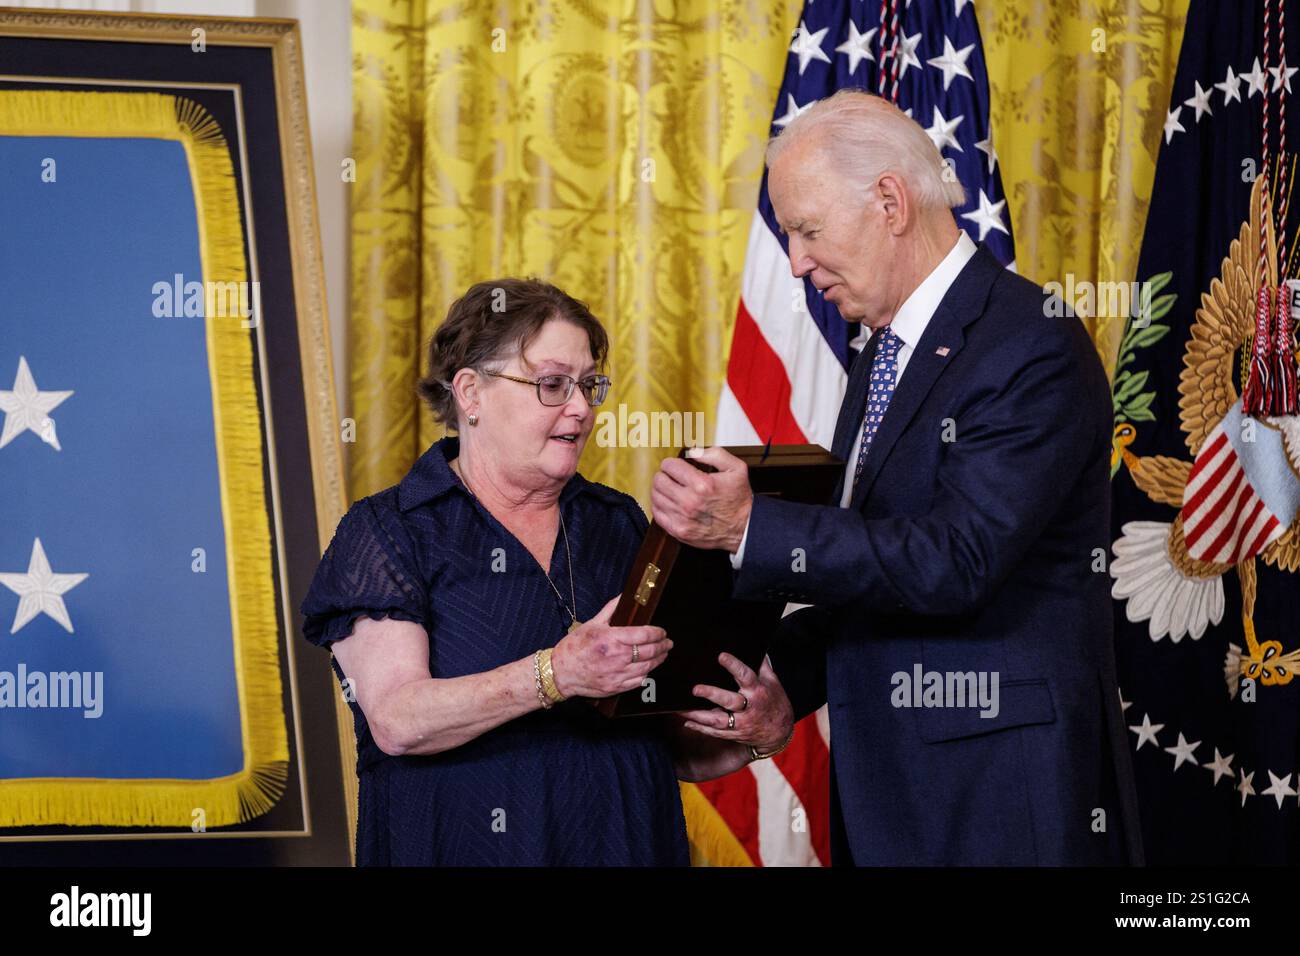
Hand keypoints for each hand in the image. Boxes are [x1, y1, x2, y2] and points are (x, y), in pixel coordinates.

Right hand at [550, 595, 670, 698]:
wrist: (561, 672)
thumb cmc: (575, 647)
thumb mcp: (592, 623)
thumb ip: (611, 609)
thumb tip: (624, 595)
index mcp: (611, 638)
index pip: (644, 634)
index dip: (658, 632)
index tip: (662, 631)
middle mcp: (617, 657)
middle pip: (650, 651)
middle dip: (663, 646)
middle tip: (668, 643)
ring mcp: (617, 674)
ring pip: (648, 667)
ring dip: (659, 660)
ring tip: (663, 654)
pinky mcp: (616, 687)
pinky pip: (639, 681)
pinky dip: (647, 673)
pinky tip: (649, 668)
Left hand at [651, 446, 752, 552]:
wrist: (743, 528)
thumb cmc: (739, 499)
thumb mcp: (736, 469)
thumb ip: (715, 454)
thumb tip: (693, 452)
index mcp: (702, 485)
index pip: (670, 466)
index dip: (671, 463)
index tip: (674, 465)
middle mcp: (690, 502)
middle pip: (659, 481)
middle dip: (664, 475)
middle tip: (670, 476)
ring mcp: (682, 518)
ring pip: (656, 497)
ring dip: (660, 490)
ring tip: (670, 489)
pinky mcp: (679, 531)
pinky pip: (657, 514)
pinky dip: (660, 506)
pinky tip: (669, 503)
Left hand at [680, 653, 792, 753]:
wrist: (780, 731)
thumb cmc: (774, 701)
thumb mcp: (772, 681)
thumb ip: (762, 665)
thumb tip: (755, 646)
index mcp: (757, 691)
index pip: (745, 676)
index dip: (733, 666)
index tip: (721, 656)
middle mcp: (749, 707)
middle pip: (729, 701)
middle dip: (712, 694)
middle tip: (695, 689)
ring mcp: (741, 723)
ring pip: (718, 721)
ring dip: (699, 716)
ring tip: (682, 710)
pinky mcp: (734, 734)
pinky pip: (716, 732)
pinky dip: (701, 728)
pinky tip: (687, 722)